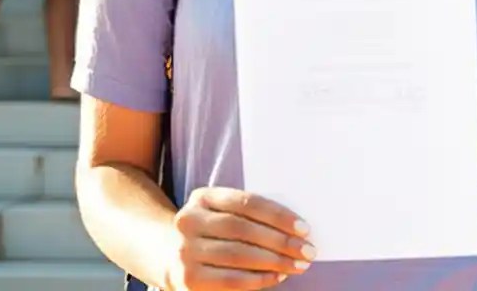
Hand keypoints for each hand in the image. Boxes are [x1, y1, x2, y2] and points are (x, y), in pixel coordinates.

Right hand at [165, 187, 315, 289]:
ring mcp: (185, 250)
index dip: (279, 215)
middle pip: (244, 229)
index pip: (247, 202)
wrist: (168, 255)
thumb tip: (296, 229)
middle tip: (308, 251)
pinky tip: (277, 277)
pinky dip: (258, 280)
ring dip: (274, 262)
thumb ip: (251, 215)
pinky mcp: (188, 279)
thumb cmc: (212, 232)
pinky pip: (231, 280)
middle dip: (281, 241)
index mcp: (203, 197)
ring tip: (297, 265)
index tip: (304, 228)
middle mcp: (189, 221)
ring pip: (238, 254)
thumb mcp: (223, 213)